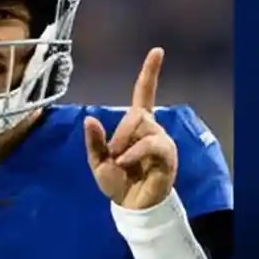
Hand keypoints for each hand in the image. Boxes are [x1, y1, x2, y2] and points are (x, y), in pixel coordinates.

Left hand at [84, 48, 177, 210]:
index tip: (157, 51)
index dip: (150, 72)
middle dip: (120, 134)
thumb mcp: (98, 162)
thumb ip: (94, 141)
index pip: (144, 93)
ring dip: (126, 145)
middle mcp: (153, 128)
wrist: (132, 207)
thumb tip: (89, 118)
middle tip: (114, 155)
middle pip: (137, 114)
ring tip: (122, 164)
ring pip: (143, 127)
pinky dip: (135, 153)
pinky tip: (126, 163)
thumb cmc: (117, 183)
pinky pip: (151, 144)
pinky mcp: (168, 155)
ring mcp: (162, 141)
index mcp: (137, 125)